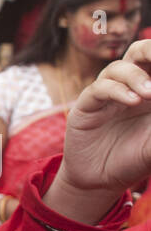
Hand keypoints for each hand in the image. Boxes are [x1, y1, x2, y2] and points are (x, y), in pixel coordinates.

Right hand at [58, 39, 150, 195]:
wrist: (100, 182)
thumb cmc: (133, 160)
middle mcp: (130, 87)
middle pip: (139, 53)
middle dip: (150, 48)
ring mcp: (108, 95)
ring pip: (119, 67)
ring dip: (135, 75)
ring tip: (149, 93)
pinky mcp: (87, 106)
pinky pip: (99, 88)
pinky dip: (117, 90)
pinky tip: (132, 101)